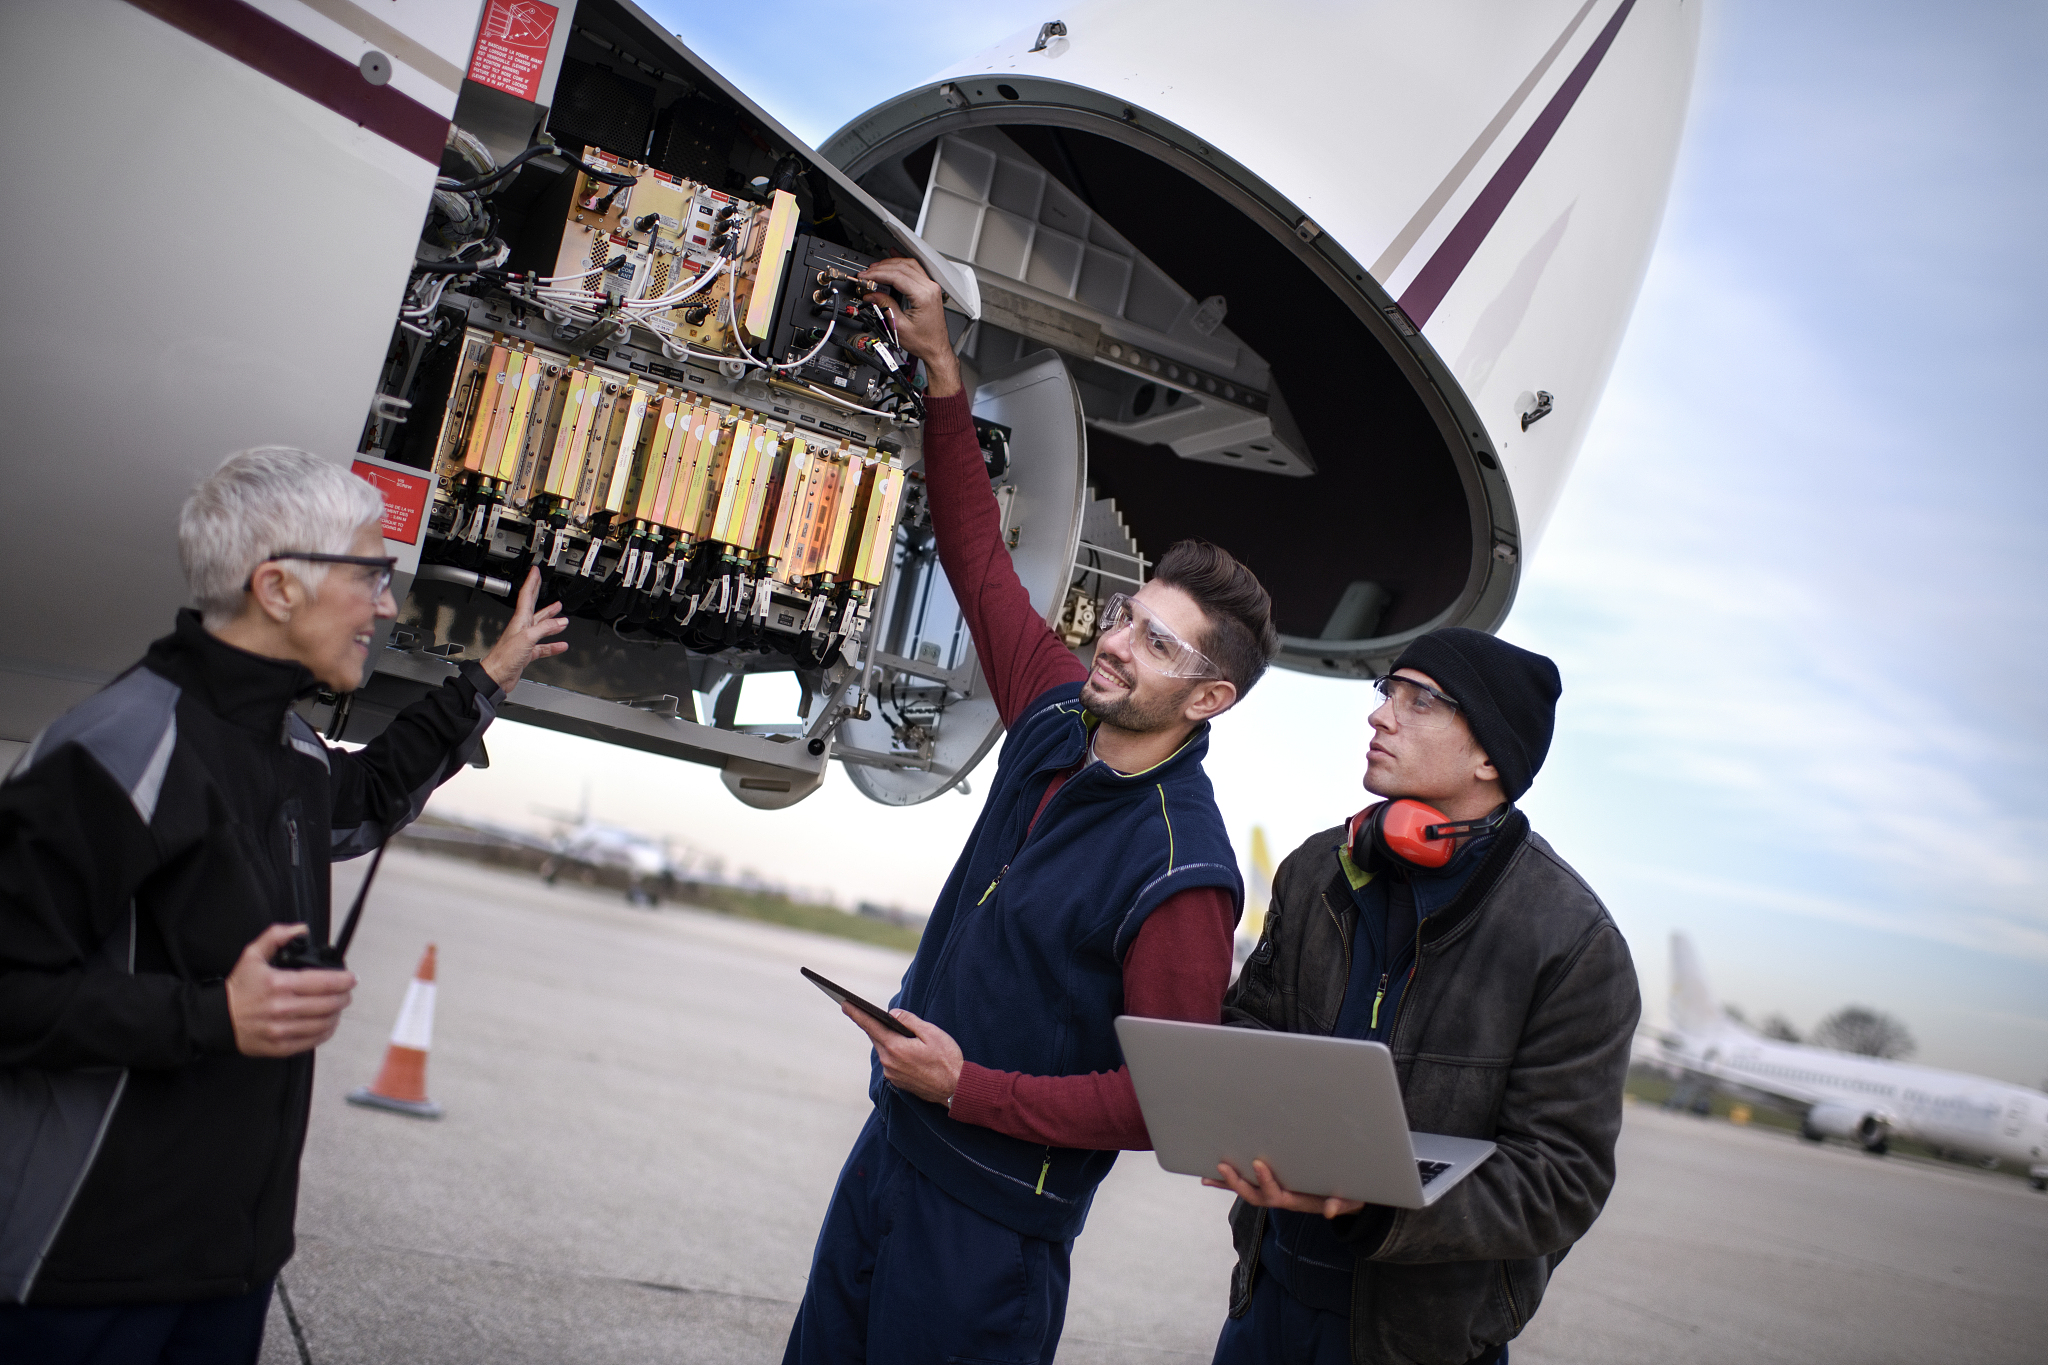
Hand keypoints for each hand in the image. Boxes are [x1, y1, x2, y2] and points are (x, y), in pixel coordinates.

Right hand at [225, 924, 356, 1057]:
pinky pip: (313, 1041)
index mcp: (279, 984)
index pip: (324, 982)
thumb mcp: (252, 955)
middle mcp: (282, 1008)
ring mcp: (282, 1029)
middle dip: (344, 996)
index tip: (352, 978)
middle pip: (329, 1003)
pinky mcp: (281, 1046)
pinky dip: (326, 1031)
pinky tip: (327, 1023)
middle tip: (346, 992)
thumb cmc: (238, 989)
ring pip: (324, 1023)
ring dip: (337, 1014)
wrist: (217, 1019)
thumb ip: (276, 936)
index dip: (344, 980)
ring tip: (337, 1006)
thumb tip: (300, 929)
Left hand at [479, 568, 567, 692]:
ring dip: (550, 619)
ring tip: (559, 612)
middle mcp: (522, 628)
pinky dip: (552, 645)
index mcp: (520, 620)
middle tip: (542, 583)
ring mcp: (524, 640)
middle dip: (538, 594)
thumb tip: (560, 621)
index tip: (535, 572)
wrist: (496, 676)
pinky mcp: (527, 653)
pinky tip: (560, 645)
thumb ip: (545, 628)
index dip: (532, 582)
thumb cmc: (504, 657)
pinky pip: (543, 647)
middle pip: (533, 607)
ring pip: (540, 626)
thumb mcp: (527, 638)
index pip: (526, 596)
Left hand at [845, 1004, 962, 1104]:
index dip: (856, 1014)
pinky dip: (892, 1051)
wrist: (955, 1089)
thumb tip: (893, 1013)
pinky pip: (890, 1061)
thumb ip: (910, 1021)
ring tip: (889, 1027)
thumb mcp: (932, 1033)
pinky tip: (902, 1046)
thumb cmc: (947, 1060)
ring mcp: (892, 1074)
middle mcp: (889, 1062)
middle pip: (876, 1037)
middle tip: (861, 1010)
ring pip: (883, 1050)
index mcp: (895, 1048)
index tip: (844, 1004)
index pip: (871, 1026)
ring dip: (885, 1038)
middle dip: (871, 1024)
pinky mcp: (897, 1081)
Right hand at [859, 258, 960, 397]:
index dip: (878, 274)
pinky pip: (916, 269)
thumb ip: (885, 306)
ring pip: (909, 265)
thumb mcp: (899, 326)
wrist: (936, 349)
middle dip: (881, 268)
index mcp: (924, 296)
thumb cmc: (924, 342)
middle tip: (867, 273)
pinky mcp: (930, 289)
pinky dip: (903, 263)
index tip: (866, 276)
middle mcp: (930, 288)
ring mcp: (932, 287)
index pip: (897, 276)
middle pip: (902, 267)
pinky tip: (894, 258)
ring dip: (891, 263)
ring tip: (875, 268)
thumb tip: (872, 295)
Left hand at [1204, 1158, 1364, 1219]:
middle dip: (1239, 1182)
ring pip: (1248, 1192)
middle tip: (1223, 1165)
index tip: (1258, 1164)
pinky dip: (1230, 1183)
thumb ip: (1341, 1204)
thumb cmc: (1347, 1196)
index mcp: (1297, 1201)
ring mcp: (1275, 1194)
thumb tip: (1331, 1210)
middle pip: (1255, 1196)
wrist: (1343, 1200)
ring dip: (1228, 1184)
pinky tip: (1213, 1177)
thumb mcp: (1349, 1199)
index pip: (1277, 1195)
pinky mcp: (1271, 1188)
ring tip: (1207, 1176)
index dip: (1266, 1182)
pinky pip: (1248, 1185)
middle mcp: (1282, 1199)